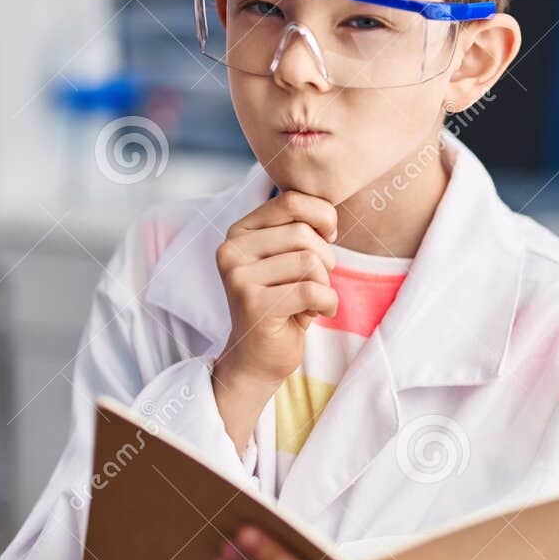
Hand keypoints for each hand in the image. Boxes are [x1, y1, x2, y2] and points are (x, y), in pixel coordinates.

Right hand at [212, 191, 337, 450]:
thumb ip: (299, 228)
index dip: (323, 218)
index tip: (327, 240)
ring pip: (310, 262)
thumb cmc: (284, 303)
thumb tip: (327, 209)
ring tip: (310, 300)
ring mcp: (239, 277)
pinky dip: (327, 303)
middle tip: (316, 283)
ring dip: (325, 284)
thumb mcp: (289, 259)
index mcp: (239, 232)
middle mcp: (231, 250)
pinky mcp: (253, 304)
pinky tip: (316, 314)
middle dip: (326, 259)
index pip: (291, 202)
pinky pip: (312, 290)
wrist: (258, 358)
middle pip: (304, 234)